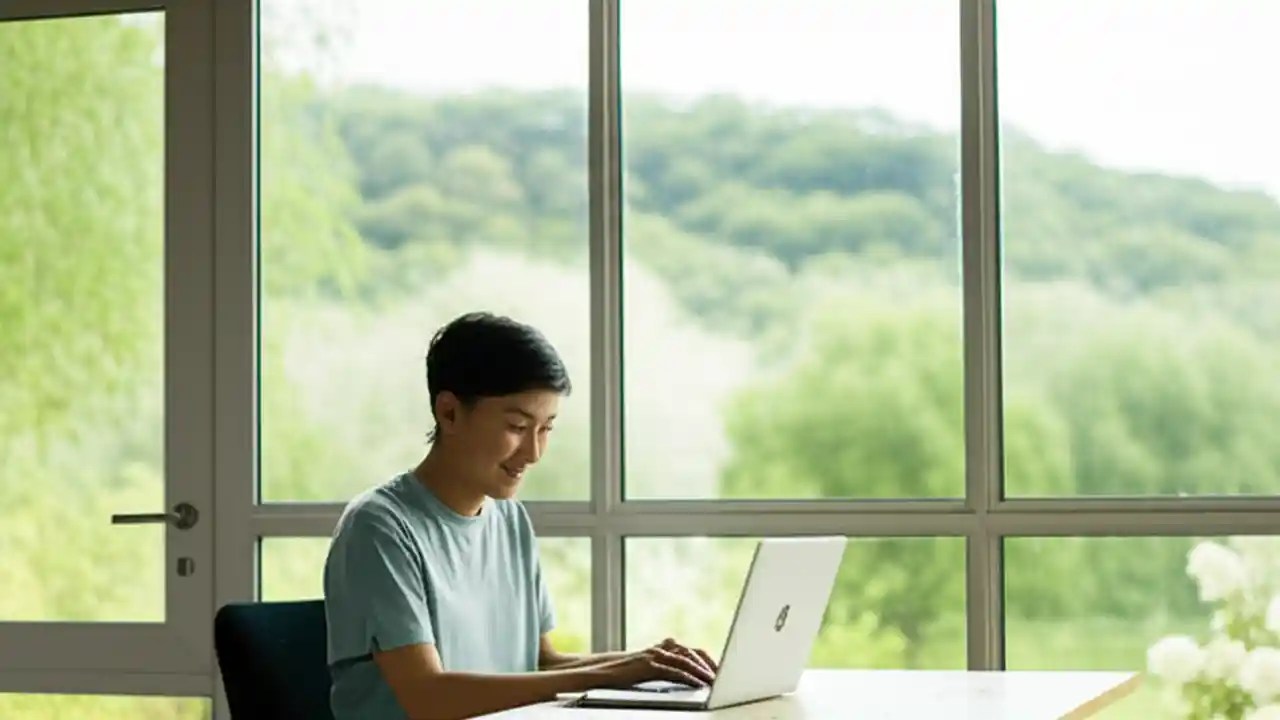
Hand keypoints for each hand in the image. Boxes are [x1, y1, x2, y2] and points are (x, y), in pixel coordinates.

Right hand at [595, 638, 717, 688]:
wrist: (601, 672)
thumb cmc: (624, 673)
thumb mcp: (646, 667)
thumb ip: (663, 666)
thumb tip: (680, 670)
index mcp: (662, 649)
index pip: (691, 651)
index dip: (706, 660)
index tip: (718, 672)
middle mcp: (660, 649)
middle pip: (692, 652)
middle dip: (709, 664)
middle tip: (721, 677)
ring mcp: (655, 655)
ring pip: (685, 660)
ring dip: (702, 671)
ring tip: (714, 681)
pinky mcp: (649, 666)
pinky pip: (674, 670)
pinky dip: (689, 677)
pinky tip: (698, 684)